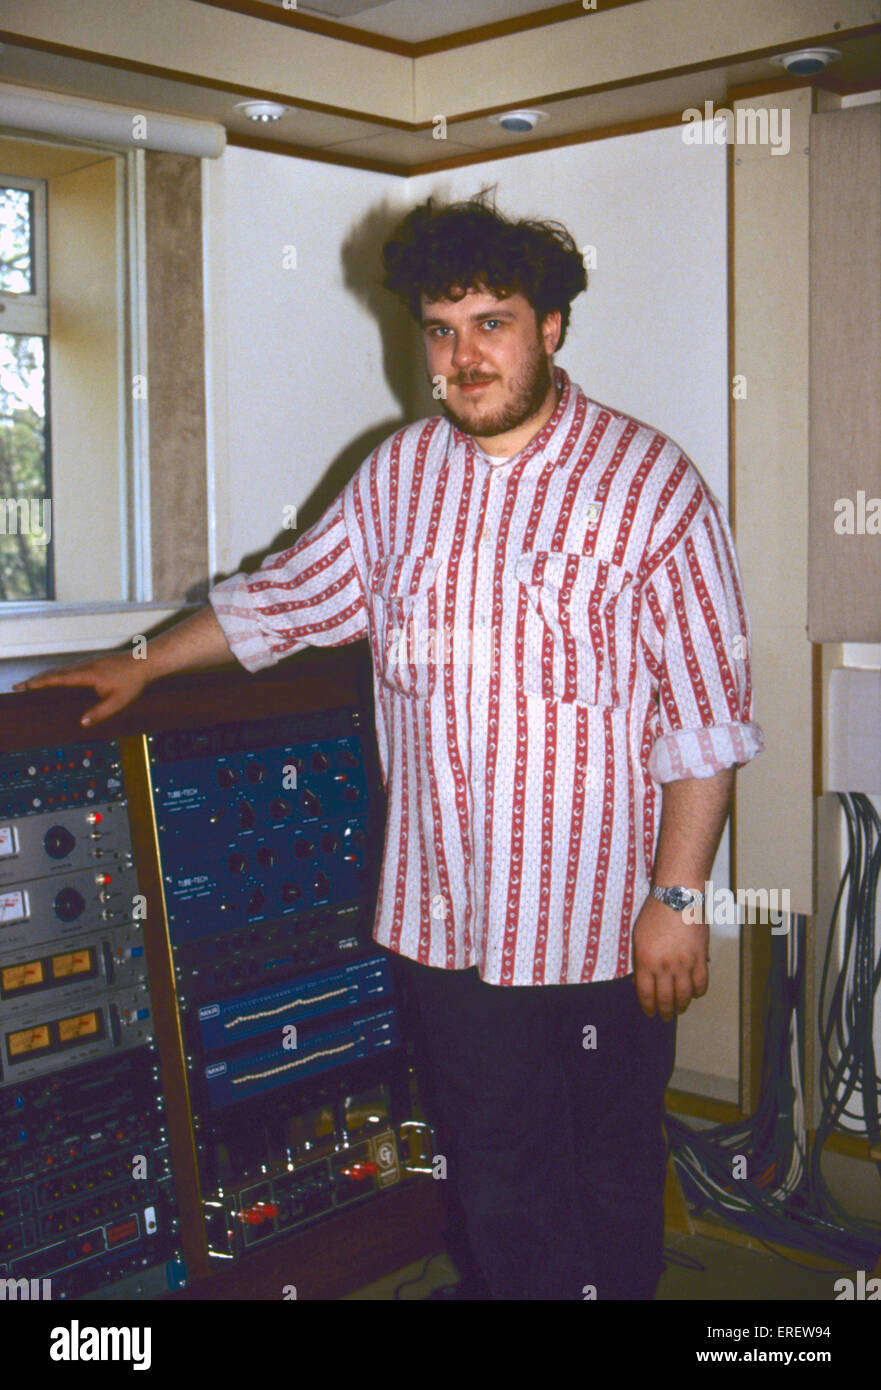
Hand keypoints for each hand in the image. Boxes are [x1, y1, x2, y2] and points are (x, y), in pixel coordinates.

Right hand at [13, 653, 148, 725]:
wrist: (145, 662)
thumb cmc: (132, 682)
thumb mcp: (118, 701)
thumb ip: (100, 713)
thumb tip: (82, 723)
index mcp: (87, 674)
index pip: (58, 678)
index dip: (40, 682)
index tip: (25, 686)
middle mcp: (84, 665)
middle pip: (54, 672)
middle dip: (35, 680)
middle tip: (18, 686)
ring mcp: (87, 662)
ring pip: (61, 669)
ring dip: (44, 676)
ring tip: (29, 683)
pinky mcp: (92, 662)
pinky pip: (68, 668)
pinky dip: (55, 673)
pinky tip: (53, 678)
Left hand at [632, 894, 708, 1021]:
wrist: (678, 896)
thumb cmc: (654, 913)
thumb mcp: (638, 937)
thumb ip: (639, 960)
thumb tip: (640, 980)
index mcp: (645, 961)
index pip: (646, 994)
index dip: (648, 1007)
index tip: (650, 1013)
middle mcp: (665, 967)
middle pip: (666, 999)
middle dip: (665, 1012)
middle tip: (665, 1017)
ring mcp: (685, 964)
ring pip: (685, 996)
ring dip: (682, 1005)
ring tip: (680, 1008)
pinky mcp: (701, 958)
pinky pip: (702, 983)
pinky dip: (698, 992)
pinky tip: (694, 993)